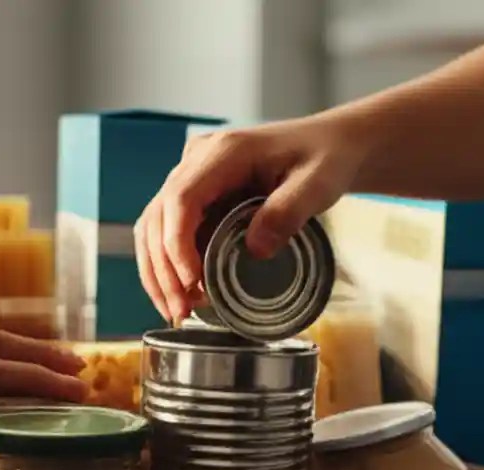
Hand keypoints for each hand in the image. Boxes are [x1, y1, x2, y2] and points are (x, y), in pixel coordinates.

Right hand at [134, 116, 368, 321]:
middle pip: (158, 217)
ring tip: (177, 311)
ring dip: (158, 272)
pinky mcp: (197, 195)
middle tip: (181, 310)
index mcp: (224, 152)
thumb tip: (254, 250)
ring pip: (153, 227)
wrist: (330, 145)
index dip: (177, 243)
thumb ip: (288, 212)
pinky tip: (178, 294)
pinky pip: (168, 231)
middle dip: (163, 269)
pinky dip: (167, 265)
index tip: (191, 281)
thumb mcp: (318, 183)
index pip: (181, 198)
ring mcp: (193, 177)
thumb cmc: (325, 158)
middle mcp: (198, 161)